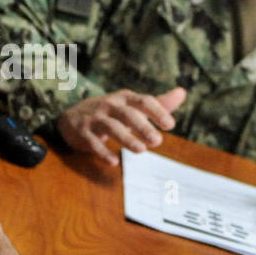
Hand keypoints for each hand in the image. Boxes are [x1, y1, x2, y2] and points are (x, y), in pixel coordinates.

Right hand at [56, 87, 186, 165]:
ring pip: (111, 127)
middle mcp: (110, 105)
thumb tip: (182, 92)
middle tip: (158, 141)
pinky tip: (114, 162)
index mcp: (125, 98)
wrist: (72, 117)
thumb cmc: (110, 112)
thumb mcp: (132, 105)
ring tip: (141, 150)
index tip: (170, 125)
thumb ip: (157, 102)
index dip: (157, 112)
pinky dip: (102, 151)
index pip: (144, 101)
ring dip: (126, 138)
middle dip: (143, 127)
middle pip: (128, 114)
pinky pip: (92, 141)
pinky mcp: (82, 132)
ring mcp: (94, 118)